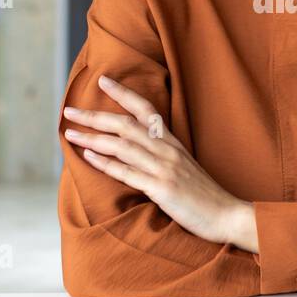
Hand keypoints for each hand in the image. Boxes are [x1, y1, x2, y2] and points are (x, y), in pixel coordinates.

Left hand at [62, 76, 257, 250]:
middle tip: (69, 110)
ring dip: (93, 138)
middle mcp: (167, 150)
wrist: (227, 215)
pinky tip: (88, 156)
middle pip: (126, 124)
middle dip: (94, 116)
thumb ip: (162, 154)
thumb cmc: (203, 194)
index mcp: (172, 142)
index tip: (102, 81)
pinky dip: (106, 163)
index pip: (145, 109)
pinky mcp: (162, 188)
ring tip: (70, 133)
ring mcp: (164, 168)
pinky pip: (128, 173)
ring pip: (123, 146)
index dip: (123, 94)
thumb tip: (135, 149)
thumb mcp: (184, 166)